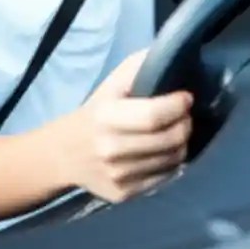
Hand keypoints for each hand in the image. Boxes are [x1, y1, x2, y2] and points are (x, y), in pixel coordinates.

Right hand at [58, 51, 191, 202]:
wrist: (63, 155)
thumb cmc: (95, 113)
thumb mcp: (111, 85)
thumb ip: (139, 67)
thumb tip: (172, 54)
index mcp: (106, 118)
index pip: (153, 116)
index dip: (177, 106)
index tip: (185, 98)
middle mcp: (111, 149)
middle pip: (169, 139)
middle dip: (185, 124)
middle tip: (185, 116)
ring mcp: (118, 176)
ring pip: (172, 160)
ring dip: (181, 143)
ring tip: (175, 132)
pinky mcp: (124, 193)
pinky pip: (164, 177)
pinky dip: (170, 163)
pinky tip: (162, 151)